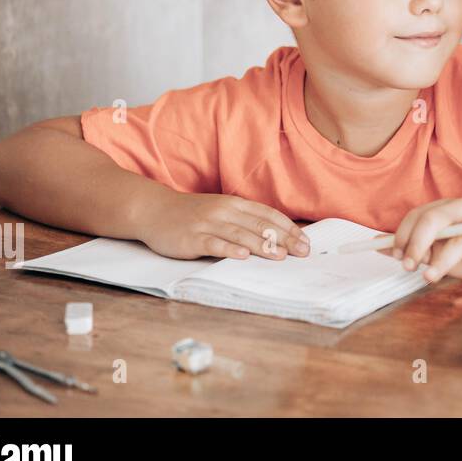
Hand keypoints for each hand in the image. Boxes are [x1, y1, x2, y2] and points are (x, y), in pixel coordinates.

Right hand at [137, 192, 310, 259]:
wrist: (155, 210)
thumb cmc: (193, 214)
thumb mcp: (222, 211)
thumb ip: (244, 220)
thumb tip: (275, 236)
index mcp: (235, 204)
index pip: (268, 215)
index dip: (289, 228)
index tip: (306, 241)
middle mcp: (224, 211)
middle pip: (259, 225)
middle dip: (284, 239)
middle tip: (303, 252)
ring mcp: (208, 224)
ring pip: (240, 234)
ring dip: (262, 245)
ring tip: (280, 256)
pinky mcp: (192, 238)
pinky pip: (213, 244)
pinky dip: (229, 250)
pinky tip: (242, 256)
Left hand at [393, 198, 461, 282]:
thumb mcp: (436, 256)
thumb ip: (413, 250)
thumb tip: (379, 245)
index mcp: (443, 211)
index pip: (417, 216)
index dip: (403, 234)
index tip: (396, 256)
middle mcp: (461, 210)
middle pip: (434, 218)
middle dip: (417, 243)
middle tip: (408, 266)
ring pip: (459, 234)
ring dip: (444, 257)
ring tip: (431, 277)